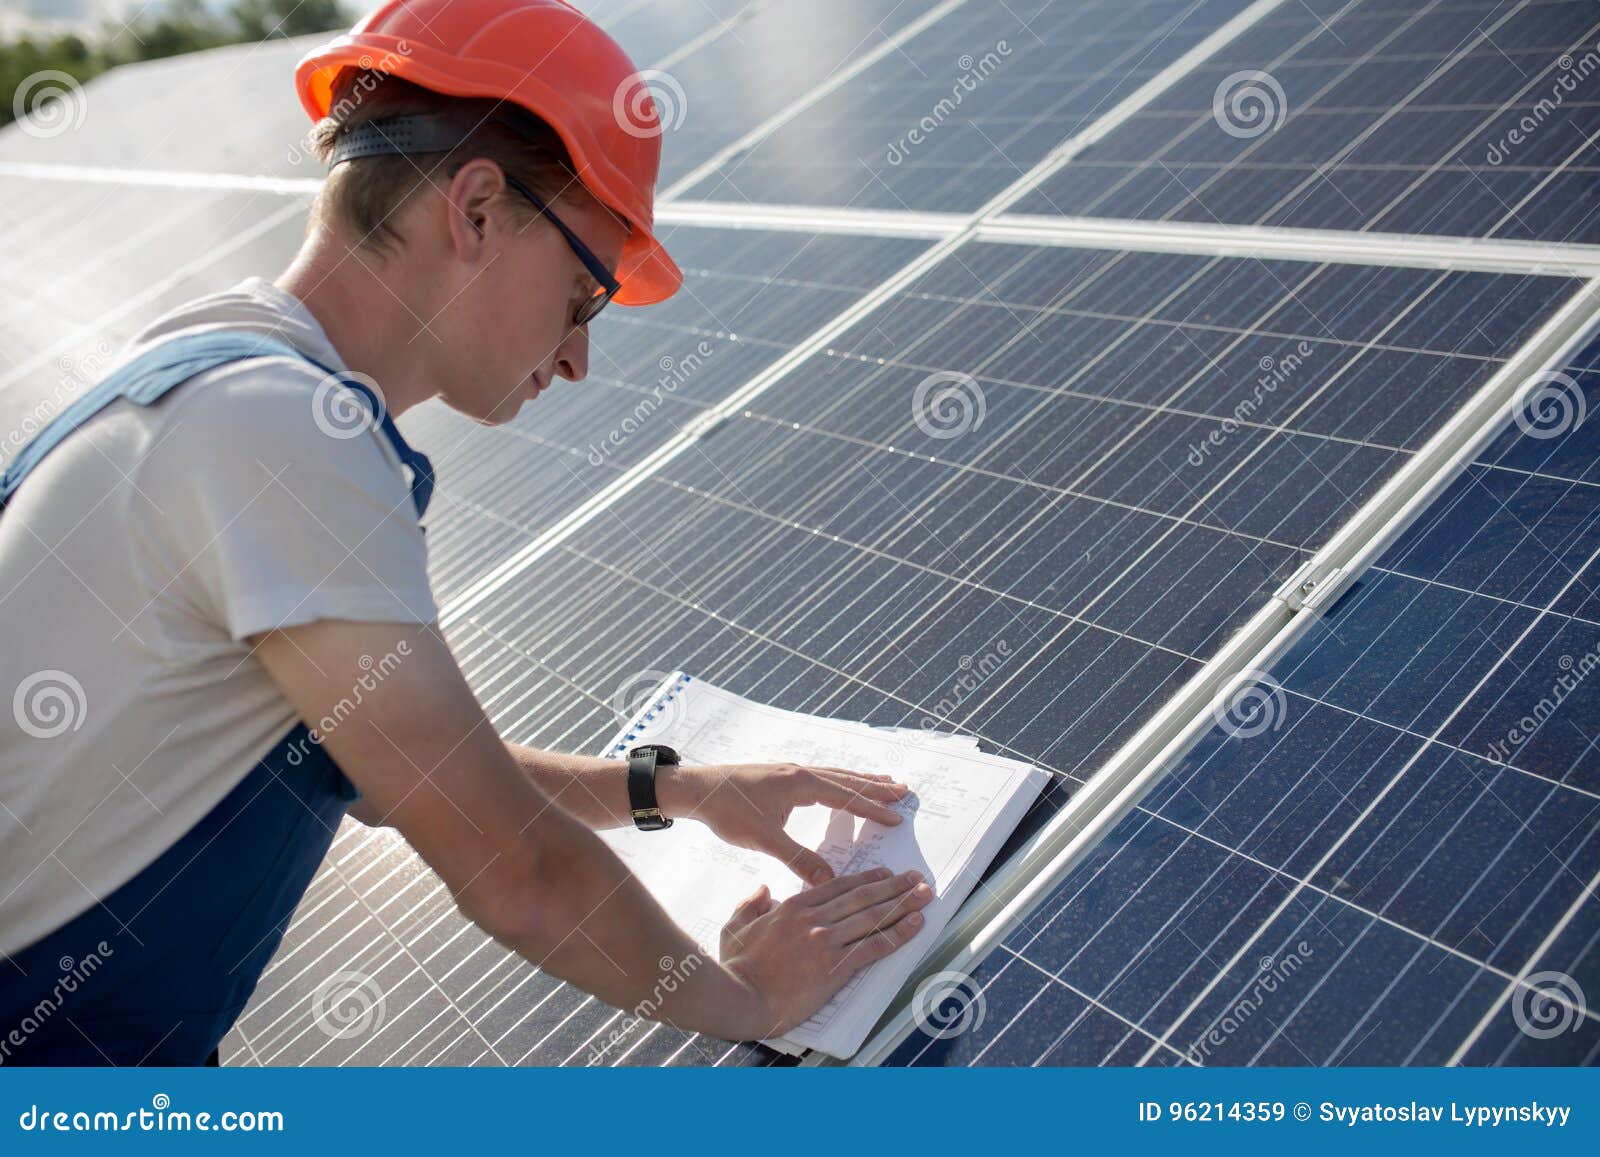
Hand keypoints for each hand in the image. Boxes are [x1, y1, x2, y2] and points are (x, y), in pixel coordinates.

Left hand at [659, 762, 910, 883]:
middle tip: (904, 790)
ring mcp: (790, 772)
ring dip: (859, 780)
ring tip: (883, 781)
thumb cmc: (728, 810)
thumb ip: (798, 859)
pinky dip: (838, 780)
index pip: (846, 796)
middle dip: (875, 787)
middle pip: (846, 779)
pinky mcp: (780, 776)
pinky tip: (838, 785)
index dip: (872, 808)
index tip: (897, 817)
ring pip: (834, 775)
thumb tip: (828, 881)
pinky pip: (820, 776)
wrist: (697, 789)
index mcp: (801, 784)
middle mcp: (800, 773)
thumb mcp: (765, 839)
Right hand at [718, 868, 933, 1038]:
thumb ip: (749, 906)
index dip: (866, 879)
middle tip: (916, 877)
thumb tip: (761, 890)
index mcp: (793, 906)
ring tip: (924, 894)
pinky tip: (916, 924)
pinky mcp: (836, 966)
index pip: (838, 886)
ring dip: (903, 903)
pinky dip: (899, 933)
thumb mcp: (736, 928)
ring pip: (873, 916)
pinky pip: (874, 945)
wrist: (742, 996)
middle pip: (863, 896)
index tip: (884, 874)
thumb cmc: (737, 967)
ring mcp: (827, 940)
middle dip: (894, 886)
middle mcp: (814, 918)